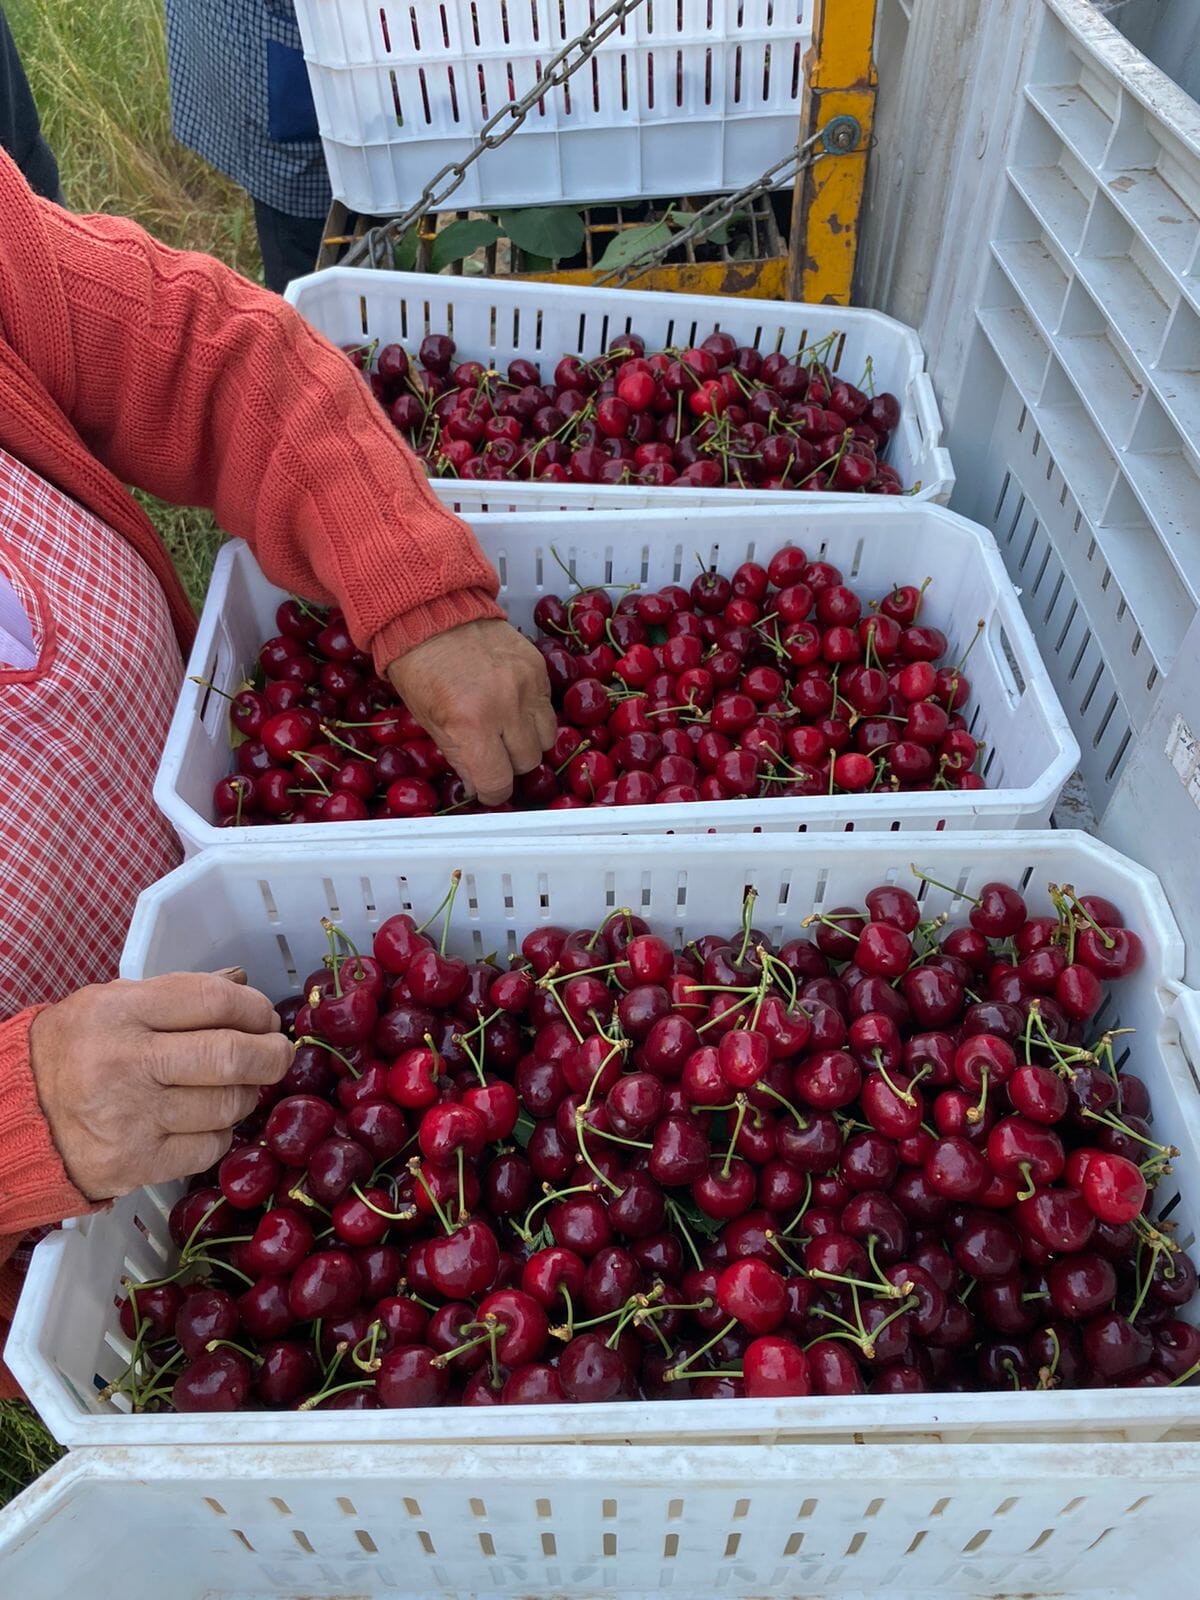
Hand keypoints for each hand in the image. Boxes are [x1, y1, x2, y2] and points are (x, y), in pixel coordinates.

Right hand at [29, 971, 292, 1201]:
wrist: (17, 1118)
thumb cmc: (74, 1051)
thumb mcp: (112, 1003)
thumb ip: (177, 993)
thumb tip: (241, 979)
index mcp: (121, 1012)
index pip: (213, 1000)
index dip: (255, 1008)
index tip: (265, 1018)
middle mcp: (126, 1062)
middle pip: (231, 1056)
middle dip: (271, 1055)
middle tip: (277, 1054)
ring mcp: (132, 1117)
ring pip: (228, 1105)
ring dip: (245, 1096)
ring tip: (233, 1088)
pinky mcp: (136, 1163)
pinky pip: (210, 1147)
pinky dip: (220, 1134)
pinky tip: (204, 1123)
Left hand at [387, 618, 556, 805]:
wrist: (433, 612)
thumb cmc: (420, 669)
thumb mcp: (428, 720)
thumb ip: (459, 756)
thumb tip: (480, 785)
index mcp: (470, 724)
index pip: (498, 782)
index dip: (492, 792)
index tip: (487, 788)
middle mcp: (505, 707)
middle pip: (527, 762)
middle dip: (509, 766)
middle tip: (493, 755)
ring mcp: (527, 685)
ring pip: (546, 738)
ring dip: (527, 742)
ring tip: (507, 731)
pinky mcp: (539, 667)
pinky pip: (548, 708)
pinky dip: (534, 715)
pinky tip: (514, 706)